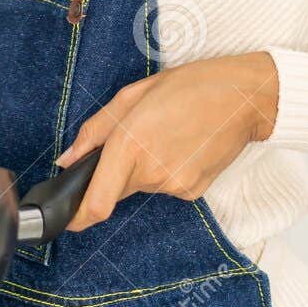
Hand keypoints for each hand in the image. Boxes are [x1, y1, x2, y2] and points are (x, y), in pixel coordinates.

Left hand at [55, 52, 278, 232]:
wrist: (241, 98)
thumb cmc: (187, 87)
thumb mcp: (132, 95)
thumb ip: (95, 130)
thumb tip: (68, 160)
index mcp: (130, 144)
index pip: (97, 203)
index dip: (77, 218)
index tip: (66, 219)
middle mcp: (151, 172)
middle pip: (117, 188)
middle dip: (115, 171)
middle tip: (137, 137)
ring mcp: (174, 186)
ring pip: (141, 186)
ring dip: (142, 168)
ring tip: (164, 134)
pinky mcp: (192, 192)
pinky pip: (164, 187)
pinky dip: (164, 171)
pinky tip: (181, 146)